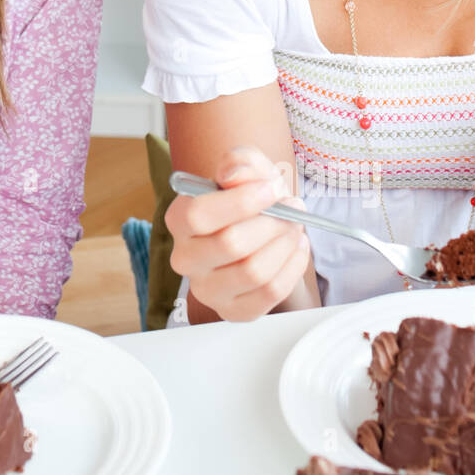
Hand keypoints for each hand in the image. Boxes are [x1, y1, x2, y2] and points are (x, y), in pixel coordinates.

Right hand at [166, 144, 310, 321]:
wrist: (263, 234)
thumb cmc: (251, 201)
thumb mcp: (248, 170)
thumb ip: (240, 163)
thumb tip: (232, 177)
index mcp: (179, 220)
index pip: (197, 215)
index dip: (240, 202)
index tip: (271, 189)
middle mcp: (186, 258)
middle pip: (230, 245)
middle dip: (272, 223)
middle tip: (293, 209)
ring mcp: (207, 289)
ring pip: (253, 272)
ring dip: (285, 245)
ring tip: (296, 227)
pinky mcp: (233, 311)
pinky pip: (269, 294)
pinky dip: (292, 268)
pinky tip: (296, 249)